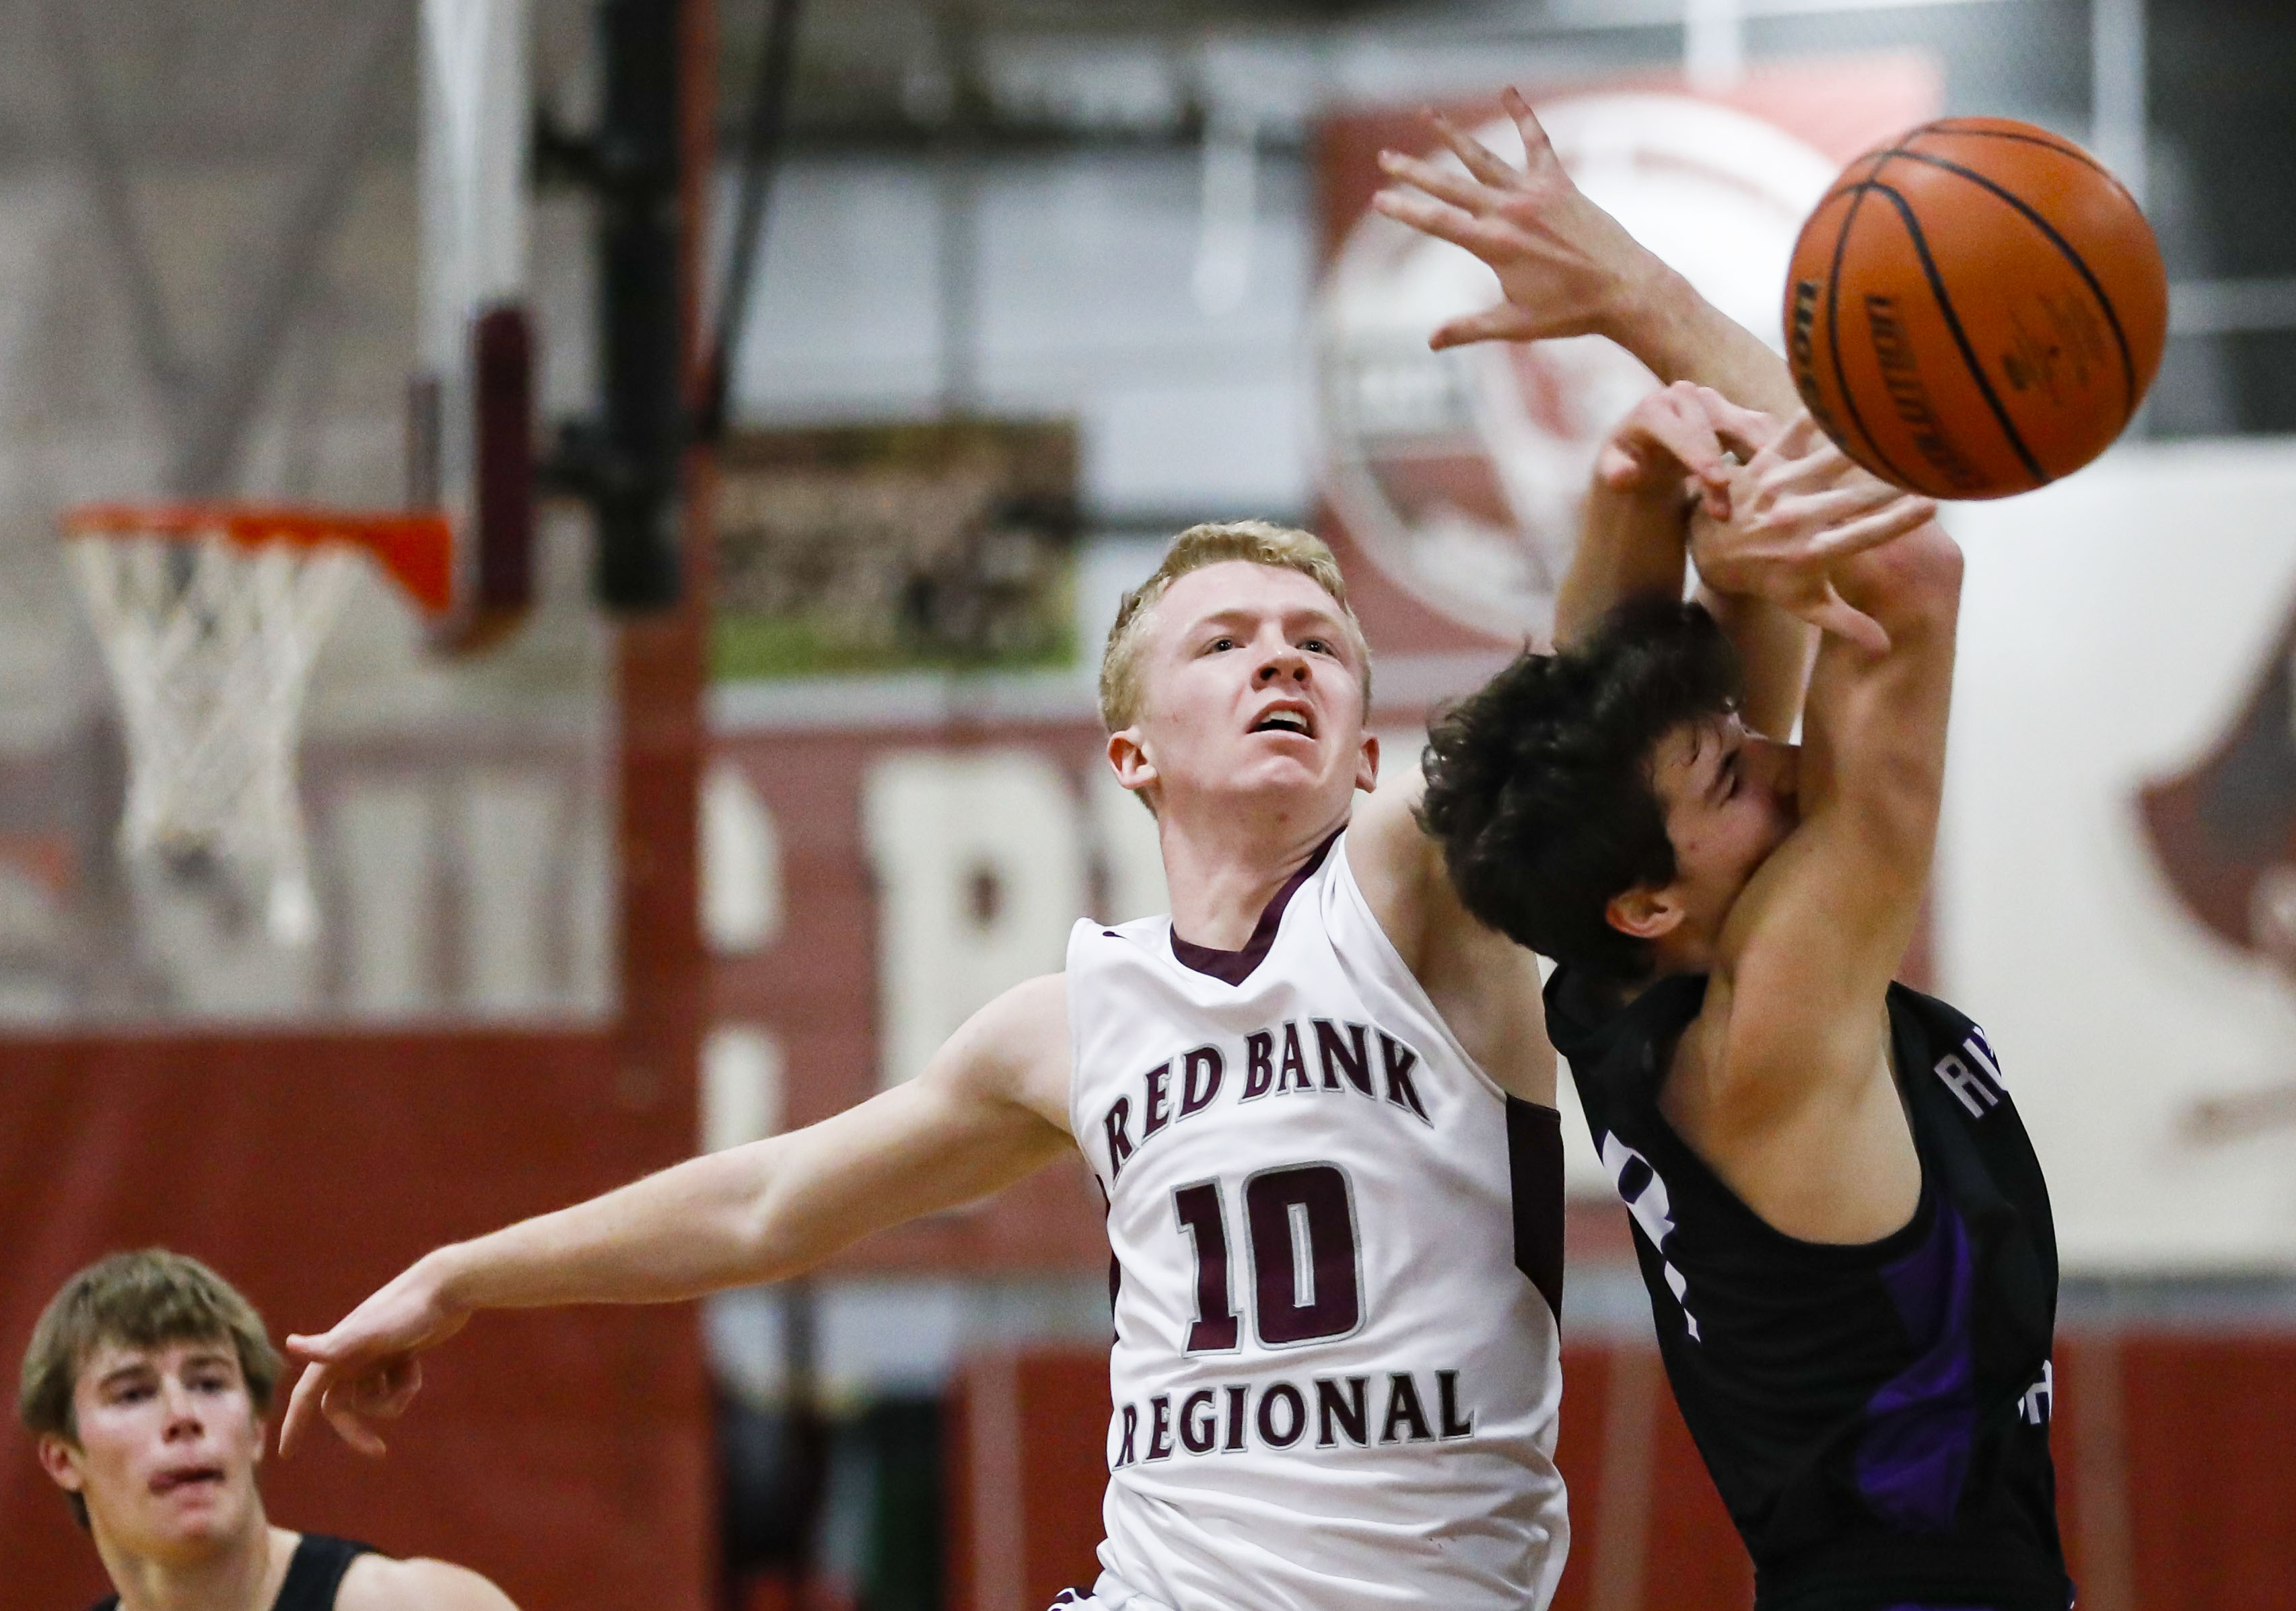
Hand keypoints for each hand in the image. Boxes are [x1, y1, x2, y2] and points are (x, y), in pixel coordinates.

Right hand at [278, 1256, 470, 1457]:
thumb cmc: (406, 1311)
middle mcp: (349, 1356)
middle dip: (357, 1431)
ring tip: (410, 1376)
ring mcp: (373, 1358)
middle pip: (341, 1408)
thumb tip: (289, 1344)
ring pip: (372, 1401)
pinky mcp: (396, 1357)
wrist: (446, 1289)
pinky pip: (394, 1388)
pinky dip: (406, 1384)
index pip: (305, 1396)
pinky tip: (415, 1362)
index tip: (285, 1455)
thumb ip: (331, 1345)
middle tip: (379, 1452)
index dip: (294, 1424)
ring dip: (393, 1398)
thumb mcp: (369, 1332)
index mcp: (334, 1352)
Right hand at [1370, 86, 1670, 349]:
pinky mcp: (1559, 183)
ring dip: (1451, 136)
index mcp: (1494, 244)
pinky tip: (1508, 91)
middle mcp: (1510, 211)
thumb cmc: (1571, 313)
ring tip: (1425, 115)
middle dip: (1413, 171)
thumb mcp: (1514, 325)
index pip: (1438, 222)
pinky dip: (1522, 116)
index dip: (1405, 210)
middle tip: (1384, 157)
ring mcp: (1534, 193)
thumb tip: (1430, 342)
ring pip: (1483, 158)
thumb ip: (1469, 328)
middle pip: (1450, 184)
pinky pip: (1537, 142)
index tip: (1378, 200)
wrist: (1625, 289)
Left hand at [1598, 382, 1779, 520]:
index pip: (1680, 430)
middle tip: (1738, 502)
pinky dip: (1776, 448)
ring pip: (1747, 424)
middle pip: (1716, 428)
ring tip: (1773, 489)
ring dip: (1760, 457)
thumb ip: (1615, 473)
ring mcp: (1714, 401)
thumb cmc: (1627, 459)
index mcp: (1653, 409)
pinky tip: (1786, 475)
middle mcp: (1685, 396)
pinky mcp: (1735, 412)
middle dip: (1729, 464)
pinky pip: (1762, 428)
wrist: (1644, 445)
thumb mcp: (1613, 468)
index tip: (1717, 482)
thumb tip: (1627, 475)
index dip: (1701, 455)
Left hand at [1691, 414, 1937, 653]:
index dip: (1898, 521)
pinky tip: (1842, 394)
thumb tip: (1885, 648)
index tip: (1932, 505)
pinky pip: (1790, 431)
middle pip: (1854, 496)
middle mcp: (1794, 519)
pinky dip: (1814, 414)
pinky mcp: (1761, 462)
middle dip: (1892, 479)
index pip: (1863, 537)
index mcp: (1811, 553)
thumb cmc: (1767, 577)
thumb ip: (1845, 622)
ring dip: (1865, 447)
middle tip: (1930, 460)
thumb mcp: (1804, 604)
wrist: (1710, 551)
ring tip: (1898, 429)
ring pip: (1828, 461)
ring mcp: (1777, 488)